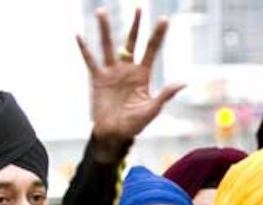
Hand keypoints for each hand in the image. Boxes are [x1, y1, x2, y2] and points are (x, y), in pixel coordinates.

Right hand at [78, 9, 183, 147]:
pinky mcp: (98, 79)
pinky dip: (84, 49)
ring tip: (102, 12)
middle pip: (131, 42)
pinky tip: (78, 35)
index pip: (151, 49)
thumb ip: (166, 94)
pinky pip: (90, 61)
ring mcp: (112, 72)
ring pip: (108, 46)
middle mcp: (128, 69)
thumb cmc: (135, 123)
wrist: (115, 134)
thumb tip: (184, 82)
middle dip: (135, 25)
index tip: (164, 19)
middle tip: (138, 7)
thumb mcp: (152, 109)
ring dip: (105, 29)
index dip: (157, 35)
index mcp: (143, 74)